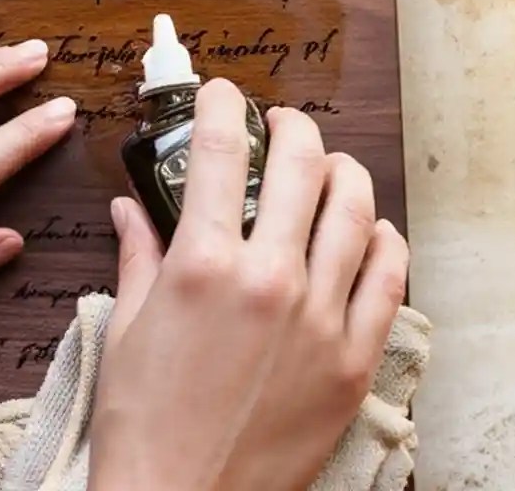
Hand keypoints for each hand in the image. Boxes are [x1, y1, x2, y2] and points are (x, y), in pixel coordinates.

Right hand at [89, 79, 407, 490]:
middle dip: (291, 126)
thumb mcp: (125, 329)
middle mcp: (268, 279)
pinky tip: (370, 231)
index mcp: (201, 265)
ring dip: (342, 171)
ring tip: (328, 166)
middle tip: (280, 123)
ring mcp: (319, 318)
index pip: (219, 151)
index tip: (221, 94)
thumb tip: (127, 211)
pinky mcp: (353, 359)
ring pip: (355, 209)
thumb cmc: (143, 422)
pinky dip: (384, 239)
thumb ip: (136, 256)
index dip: (220, 106)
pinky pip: (389, 276)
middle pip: (300, 164)